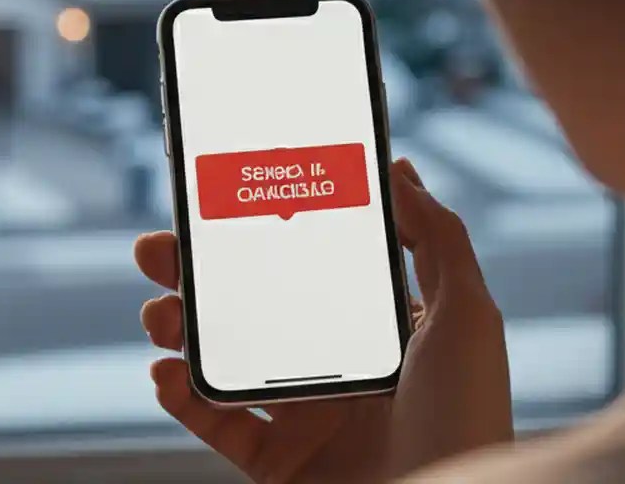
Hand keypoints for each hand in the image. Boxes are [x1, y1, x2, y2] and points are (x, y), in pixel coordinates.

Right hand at [135, 159, 513, 481]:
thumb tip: (398, 170)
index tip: (223, 203)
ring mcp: (309, 418)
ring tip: (157, 313)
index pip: (312, 269)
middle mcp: (341, 370)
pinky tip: (166, 372)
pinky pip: (220, 427)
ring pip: (227, 365)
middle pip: (255, 310)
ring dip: (184, 332)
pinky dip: (185, 400)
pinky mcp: (282, 465)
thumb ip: (437, 237)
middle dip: (201, 278)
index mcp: (382, 329)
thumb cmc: (467, 416)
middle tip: (158, 249)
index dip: (266, 236)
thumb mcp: (466, 314)